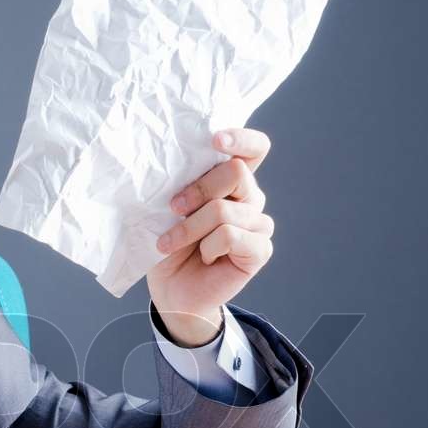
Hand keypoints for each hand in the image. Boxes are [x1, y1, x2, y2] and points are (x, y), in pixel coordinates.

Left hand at [147, 127, 275, 345]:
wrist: (171, 289)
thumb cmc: (168, 244)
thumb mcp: (167, 209)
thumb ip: (180, 184)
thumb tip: (170, 162)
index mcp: (230, 180)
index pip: (254, 148)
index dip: (240, 138)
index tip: (215, 139)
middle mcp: (250, 197)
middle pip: (236, 172)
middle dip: (197, 190)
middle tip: (172, 209)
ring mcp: (259, 222)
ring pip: (224, 210)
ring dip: (189, 228)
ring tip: (171, 243)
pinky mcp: (260, 248)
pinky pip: (230, 236)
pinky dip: (208, 247)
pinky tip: (205, 257)